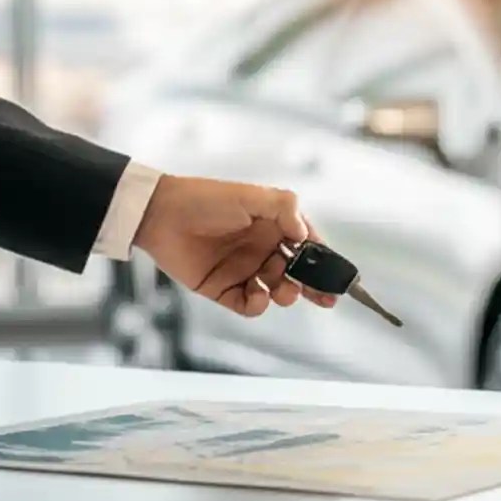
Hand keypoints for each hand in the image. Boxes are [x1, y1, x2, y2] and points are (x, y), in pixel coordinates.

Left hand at [132, 175, 335, 316]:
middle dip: (314, 287)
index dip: (325, 261)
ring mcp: (244, 270)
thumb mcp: (252, 196)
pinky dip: (258, 305)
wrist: (160, 215)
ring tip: (284, 291)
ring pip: (278, 291)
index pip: (308, 245)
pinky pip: (249, 304)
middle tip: (325, 298)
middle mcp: (262, 248)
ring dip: (288, 294)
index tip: (339, 276)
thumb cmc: (206, 199)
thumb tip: (305, 234)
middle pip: (298, 274)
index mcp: (274, 226)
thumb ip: (285, 209)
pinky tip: (257, 295)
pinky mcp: (223, 288)